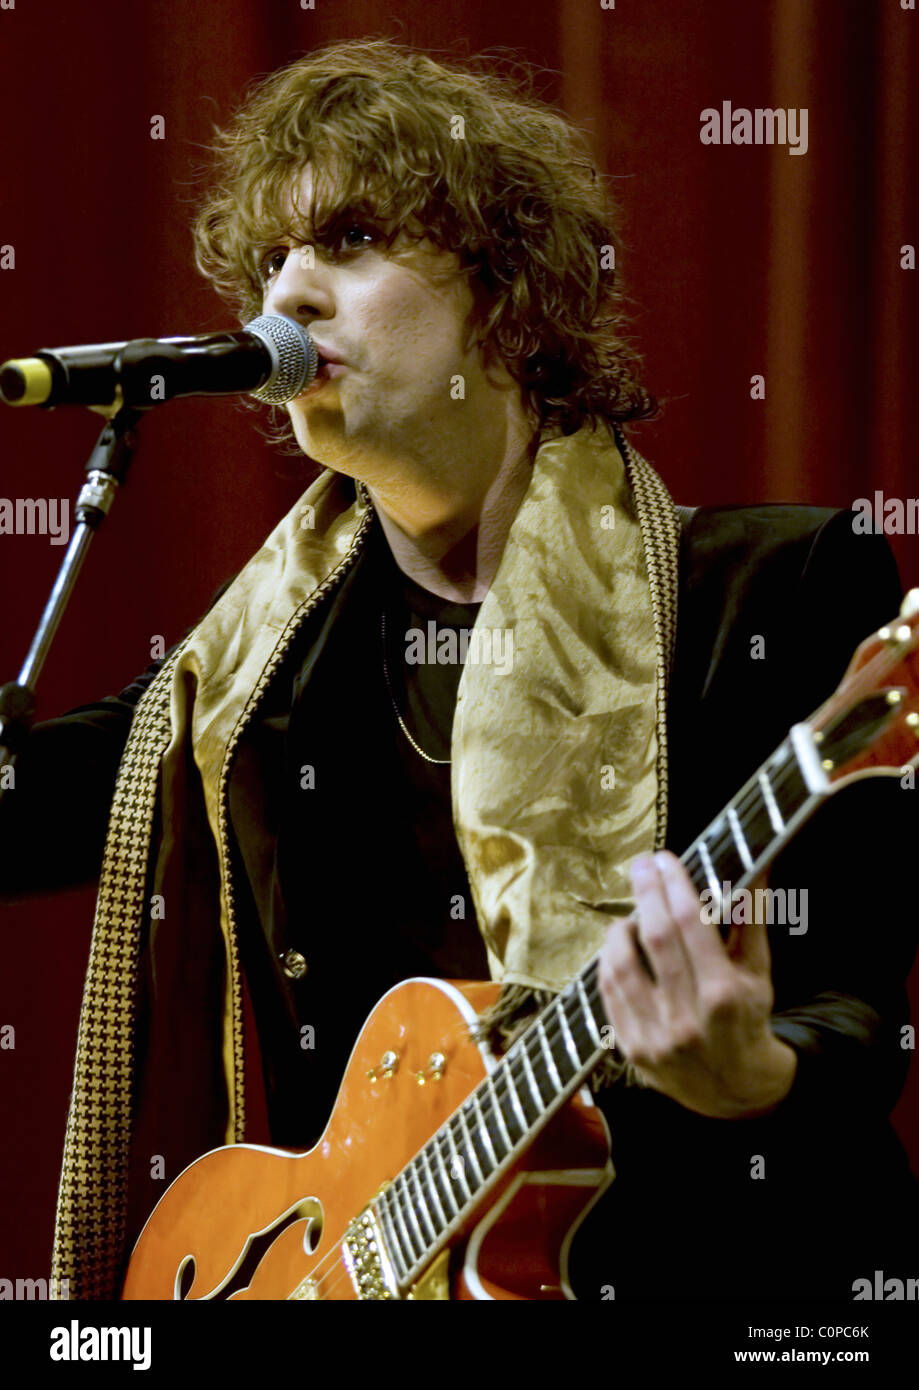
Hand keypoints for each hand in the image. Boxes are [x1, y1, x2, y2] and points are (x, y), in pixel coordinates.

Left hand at [597, 851, 797, 1117]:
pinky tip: (619, 947)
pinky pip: (609, 993)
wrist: (736, 1091)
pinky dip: (610, 962)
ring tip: (630, 914)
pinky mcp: (631, 1050)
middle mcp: (688, 1017)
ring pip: (621, 965)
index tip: (665, 860)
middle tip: (641, 866)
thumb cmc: (747, 1020)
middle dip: (646, 893)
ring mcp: (655, 1036)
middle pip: (654, 938)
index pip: (690, 924)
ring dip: (620, 930)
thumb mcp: (758, 974)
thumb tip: (755, 869)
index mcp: (724, 995)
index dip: (674, 885)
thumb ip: (751, 921)